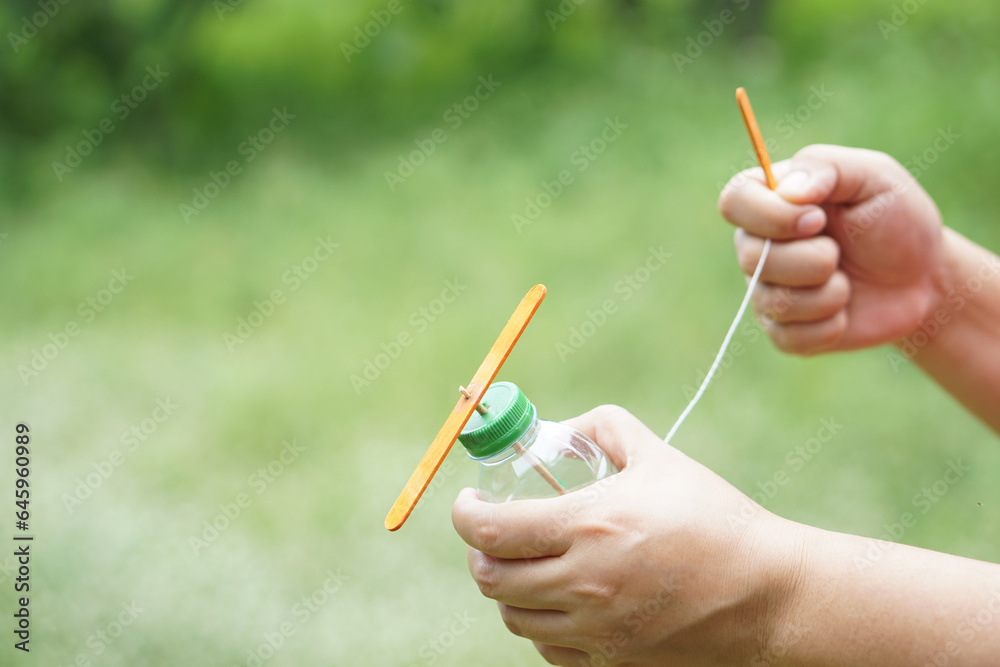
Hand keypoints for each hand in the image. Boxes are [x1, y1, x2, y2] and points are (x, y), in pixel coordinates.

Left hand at [451, 405, 802, 665]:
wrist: (767, 594)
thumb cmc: (714, 518)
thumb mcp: (659, 457)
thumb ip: (603, 428)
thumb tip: (557, 427)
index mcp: (590, 527)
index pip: (489, 530)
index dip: (465, 514)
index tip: (469, 501)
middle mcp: (584, 584)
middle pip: (490, 579)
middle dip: (479, 552)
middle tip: (492, 532)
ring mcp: (596, 631)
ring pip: (514, 616)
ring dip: (507, 587)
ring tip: (526, 564)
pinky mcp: (612, 661)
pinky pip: (548, 648)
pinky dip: (541, 622)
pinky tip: (561, 598)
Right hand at [718, 144, 946, 353]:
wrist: (923, 277)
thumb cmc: (895, 219)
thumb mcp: (875, 176)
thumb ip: (827, 168)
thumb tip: (787, 191)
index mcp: (771, 199)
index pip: (734, 201)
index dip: (769, 214)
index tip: (817, 219)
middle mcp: (758, 245)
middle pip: (750, 256)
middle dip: (811, 259)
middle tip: (840, 255)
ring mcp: (768, 290)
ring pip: (771, 301)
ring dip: (826, 294)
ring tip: (848, 283)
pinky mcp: (785, 331)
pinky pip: (790, 337)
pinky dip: (830, 326)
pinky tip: (845, 311)